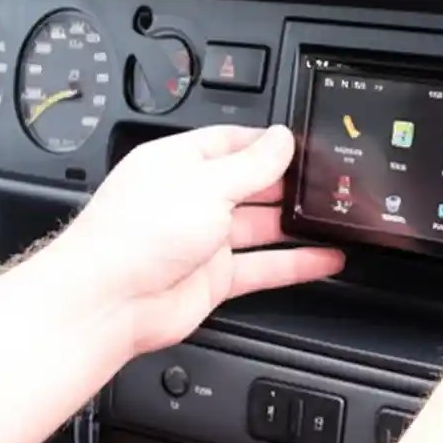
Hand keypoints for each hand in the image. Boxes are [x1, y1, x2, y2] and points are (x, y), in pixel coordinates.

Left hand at [49, 125, 343, 356]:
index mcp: (178, 163)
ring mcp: (203, 240)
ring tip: (335, 219)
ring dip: (296, 225)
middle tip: (327, 183)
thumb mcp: (206, 185)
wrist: (107, 303)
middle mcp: (190, 199)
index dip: (267, 143)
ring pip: (261, 227)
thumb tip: (281, 139)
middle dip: (287, 184)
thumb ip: (252, 164)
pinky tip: (325, 259)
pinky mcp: (215, 277)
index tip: (304, 145)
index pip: (230, 142)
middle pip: (250, 184)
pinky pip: (264, 266)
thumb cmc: (135, 236)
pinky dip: (296, 264)